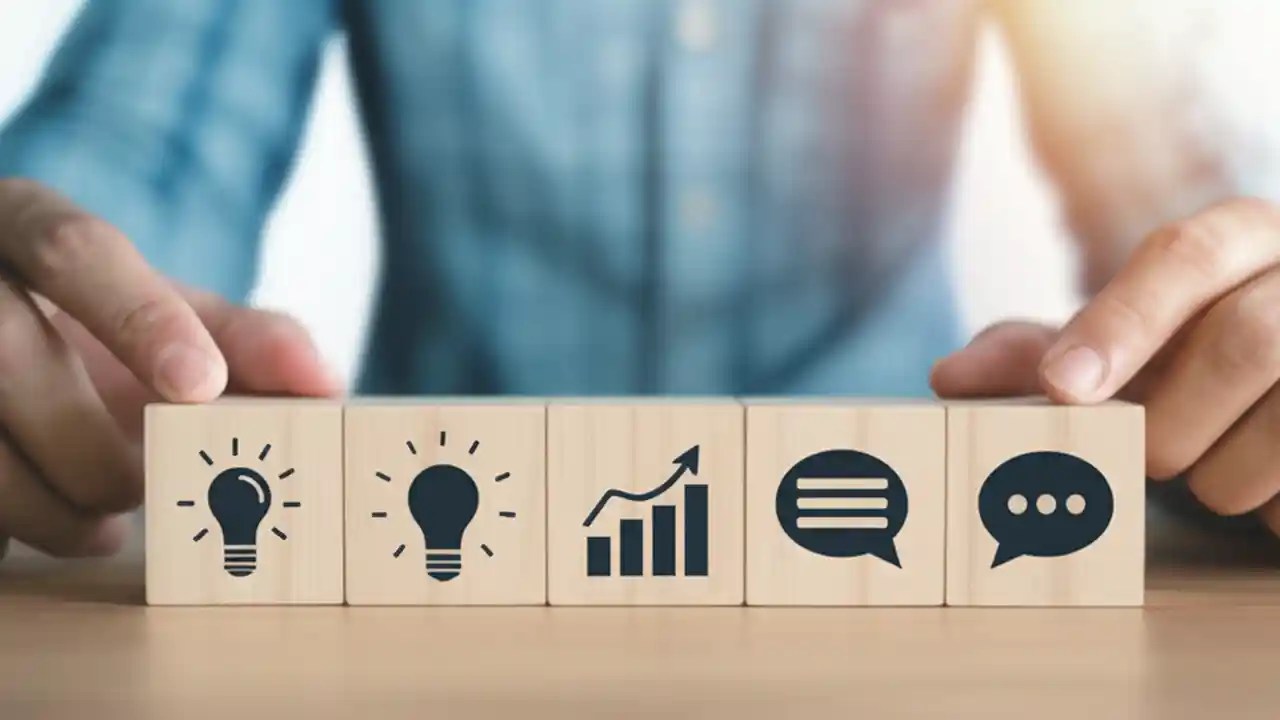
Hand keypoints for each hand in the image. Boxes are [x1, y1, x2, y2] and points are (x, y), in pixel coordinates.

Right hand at [0, 179, 340, 558]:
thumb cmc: (84, 326)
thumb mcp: (164, 318)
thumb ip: (243, 341)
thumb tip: (324, 384)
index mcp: (23, 220)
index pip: (73, 251)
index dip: (138, 318)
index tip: (201, 385)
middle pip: (3, 350)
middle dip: (86, 442)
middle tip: (144, 489)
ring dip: (41, 501)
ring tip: (101, 528)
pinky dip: (3, 525)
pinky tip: (42, 534)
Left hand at [932, 198, 1279, 536]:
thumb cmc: (1197, 365)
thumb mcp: (1125, 352)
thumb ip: (1043, 355)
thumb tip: (948, 381)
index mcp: (1243, 235)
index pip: (1183, 255)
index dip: (1121, 323)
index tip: (1065, 391)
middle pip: (1251, 337)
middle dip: (1175, 420)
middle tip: (1139, 460)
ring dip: (1229, 474)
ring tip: (1209, 472)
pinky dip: (1278, 502)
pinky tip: (1267, 490)